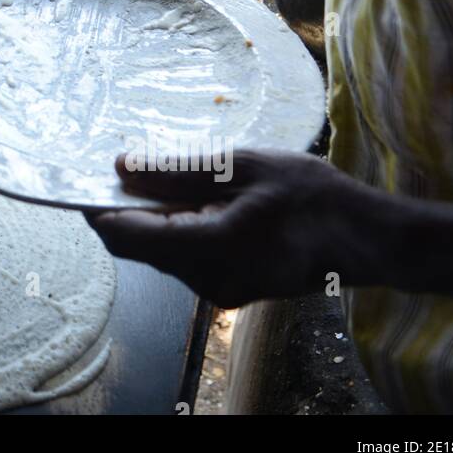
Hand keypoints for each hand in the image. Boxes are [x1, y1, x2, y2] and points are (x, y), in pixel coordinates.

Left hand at [88, 150, 377, 308]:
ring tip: (174, 175)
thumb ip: (177, 172)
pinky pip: (185, 258)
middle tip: (129, 163)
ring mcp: (218, 290)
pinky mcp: (230, 288)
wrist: (368, 240)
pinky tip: (199, 197)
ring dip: (154, 216)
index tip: (84, 174)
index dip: (95, 206)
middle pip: (136, 246)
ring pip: (160, 251)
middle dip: (124, 207)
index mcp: (206, 249)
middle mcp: (205, 280)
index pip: (123, 236)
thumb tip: (121, 168)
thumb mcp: (243, 168)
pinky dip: (178, 228)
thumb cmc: (313, 198)